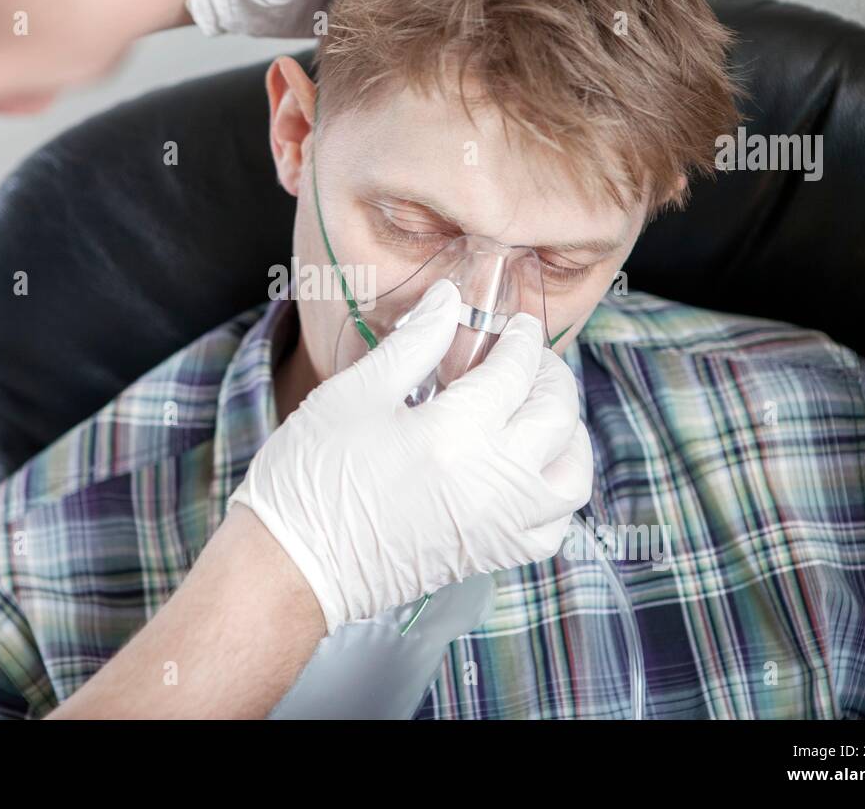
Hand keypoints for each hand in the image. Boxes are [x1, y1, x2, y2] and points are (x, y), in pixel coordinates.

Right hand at [227, 278, 593, 633]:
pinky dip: (556, 493)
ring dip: (568, 435)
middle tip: (527, 358)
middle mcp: (489, 485)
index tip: (514, 324)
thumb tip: (447, 299)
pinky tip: (529, 469)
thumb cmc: (310, 479)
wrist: (293, 566)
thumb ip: (413, 343)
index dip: (520, 340)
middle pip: (557, 418)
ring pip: (571, 477)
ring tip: (539, 411)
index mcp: (453, 435)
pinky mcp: (488, 556)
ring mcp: (496, 526)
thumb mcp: (355, 394)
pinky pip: (553, 526)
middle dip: (551, 377)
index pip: (515, 374)